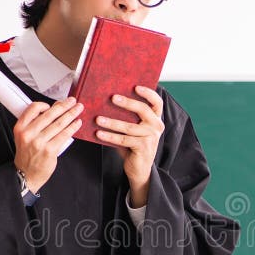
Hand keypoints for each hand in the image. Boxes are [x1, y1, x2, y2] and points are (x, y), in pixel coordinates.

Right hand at [13, 97, 82, 192]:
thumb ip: (36, 123)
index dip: (45, 104)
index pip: (33, 108)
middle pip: (50, 115)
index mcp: (20, 128)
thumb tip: (55, 109)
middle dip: (64, 106)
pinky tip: (77, 123)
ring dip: (71, 114)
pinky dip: (72, 127)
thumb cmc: (28, 154)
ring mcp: (39, 142)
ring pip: (59, 124)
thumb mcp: (24, 136)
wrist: (26, 173)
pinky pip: (64, 135)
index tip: (54, 104)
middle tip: (72, 101)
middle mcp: (28, 134)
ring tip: (78, 109)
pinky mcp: (50, 150)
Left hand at [95, 86, 163, 206]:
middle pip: (143, 110)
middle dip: (127, 103)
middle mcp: (156, 126)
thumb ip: (128, 117)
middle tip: (112, 97)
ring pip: (129, 127)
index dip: (148, 93)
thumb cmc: (134, 145)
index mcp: (155, 118)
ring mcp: (151, 138)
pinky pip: (123, 140)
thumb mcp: (134, 129)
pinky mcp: (143, 148)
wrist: (139, 168)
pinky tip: (98, 133)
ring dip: (112, 122)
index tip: (135, 86)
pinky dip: (110, 136)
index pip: (156, 102)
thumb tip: (107, 101)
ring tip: (97, 119)